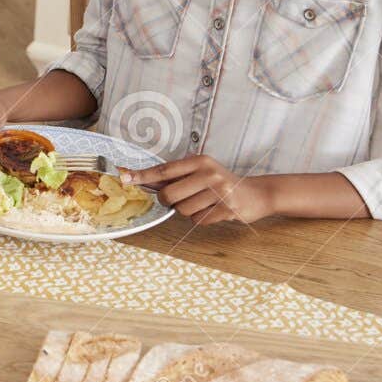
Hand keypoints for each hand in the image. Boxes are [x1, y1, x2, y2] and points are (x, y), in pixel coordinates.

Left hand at [125, 154, 275, 225]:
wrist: (256, 194)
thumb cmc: (221, 182)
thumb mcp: (200, 172)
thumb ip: (174, 176)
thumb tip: (142, 180)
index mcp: (200, 161)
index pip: (164, 170)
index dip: (143, 176)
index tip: (125, 178)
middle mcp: (210, 174)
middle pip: (169, 195)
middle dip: (168, 201)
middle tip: (179, 198)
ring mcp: (220, 192)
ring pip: (183, 210)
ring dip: (188, 210)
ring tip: (203, 202)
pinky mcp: (227, 210)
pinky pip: (198, 220)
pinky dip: (201, 218)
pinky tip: (213, 210)